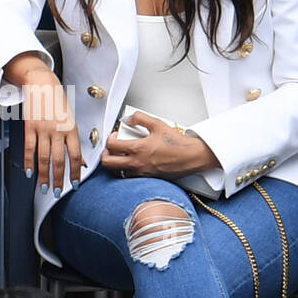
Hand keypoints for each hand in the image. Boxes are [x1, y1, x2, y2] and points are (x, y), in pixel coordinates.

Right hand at [18, 65, 81, 194]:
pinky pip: (29, 148)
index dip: (75, 173)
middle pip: (59, 160)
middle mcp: (57, 130)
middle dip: (58, 179)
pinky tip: (29, 172)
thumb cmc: (58, 102)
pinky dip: (29, 162)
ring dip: (43, 175)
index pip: (76, 156)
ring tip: (44, 187)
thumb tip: (80, 161)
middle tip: (57, 192)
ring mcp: (42, 129)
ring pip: (43, 158)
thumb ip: (73, 140)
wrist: (42, 84)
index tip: (74, 184)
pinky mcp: (29, 127)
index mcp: (71, 128)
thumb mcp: (70, 120)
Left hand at [101, 111, 218, 178]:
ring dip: (115, 164)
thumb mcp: (158, 124)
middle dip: (105, 154)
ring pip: (117, 173)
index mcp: (138, 149)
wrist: (191, 157)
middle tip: (110, 148)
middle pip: (108, 163)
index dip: (110, 138)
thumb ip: (140, 118)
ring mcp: (141, 173)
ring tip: (119, 156)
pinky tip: (131, 164)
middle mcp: (137, 163)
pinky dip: (125, 171)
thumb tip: (128, 119)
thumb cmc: (178, 144)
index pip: (112, 145)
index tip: (115, 135)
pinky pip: (129, 178)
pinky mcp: (147, 179)